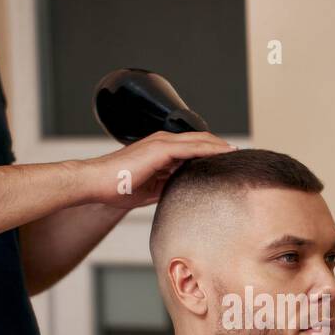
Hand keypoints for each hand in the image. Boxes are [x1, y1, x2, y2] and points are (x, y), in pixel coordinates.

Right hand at [76, 131, 237, 208]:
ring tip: (238, 154)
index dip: (211, 152)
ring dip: (220, 147)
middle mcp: (163, 142)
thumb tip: (184, 195)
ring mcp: (162, 143)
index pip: (192, 147)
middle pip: (200, 140)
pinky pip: (193, 147)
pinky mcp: (161, 148)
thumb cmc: (115, 187)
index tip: (227, 161)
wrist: (95, 183)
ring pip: (200, 141)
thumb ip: (167, 187)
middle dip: (221, 147)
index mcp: (160, 150)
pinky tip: (225, 154)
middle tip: (239, 155)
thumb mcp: (150, 190)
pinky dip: (211, 150)